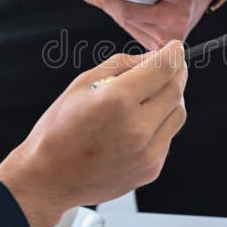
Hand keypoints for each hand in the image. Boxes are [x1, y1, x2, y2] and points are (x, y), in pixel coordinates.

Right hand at [0, 41, 186, 226]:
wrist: (48, 179)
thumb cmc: (58, 130)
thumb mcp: (81, 84)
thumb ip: (121, 65)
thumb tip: (151, 58)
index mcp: (117, 100)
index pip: (162, 68)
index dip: (173, 53)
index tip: (175, 47)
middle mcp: (137, 127)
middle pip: (176, 91)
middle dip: (178, 73)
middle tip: (174, 65)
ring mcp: (146, 152)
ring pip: (177, 115)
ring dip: (173, 98)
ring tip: (157, 92)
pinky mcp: (150, 170)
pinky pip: (167, 137)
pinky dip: (161, 124)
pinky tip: (142, 122)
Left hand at [72, 0, 221, 49]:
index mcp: (175, 18)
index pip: (129, 12)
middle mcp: (169, 36)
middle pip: (124, 21)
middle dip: (103, 2)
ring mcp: (162, 44)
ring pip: (126, 26)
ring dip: (110, 9)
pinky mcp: (157, 45)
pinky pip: (132, 29)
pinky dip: (121, 15)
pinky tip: (111, 3)